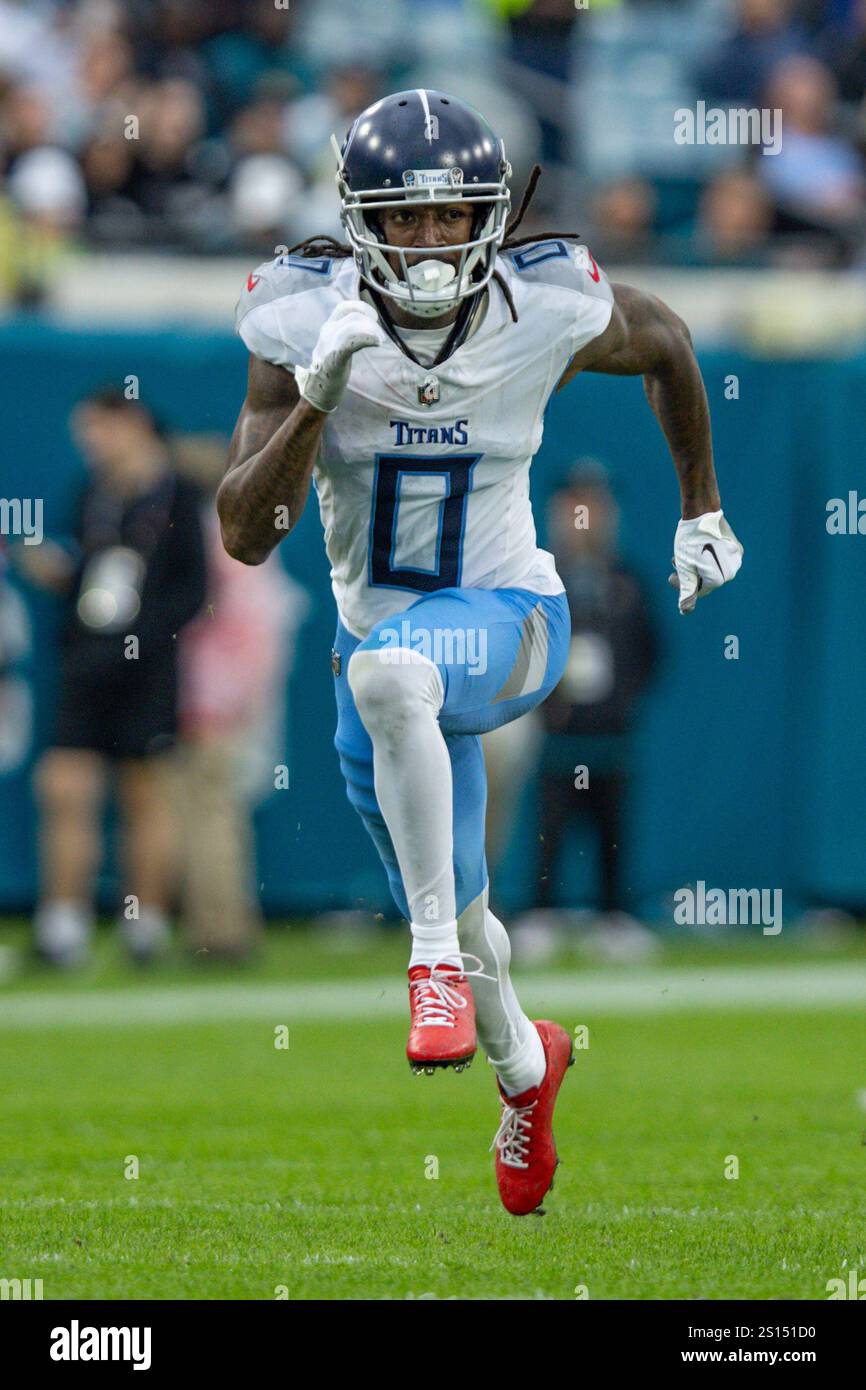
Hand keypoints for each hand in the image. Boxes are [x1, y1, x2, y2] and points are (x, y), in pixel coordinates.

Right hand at [294, 299, 386, 413]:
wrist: (318, 392)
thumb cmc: (332, 370)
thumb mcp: (337, 347)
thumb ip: (346, 335)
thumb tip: (366, 327)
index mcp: (328, 328)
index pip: (344, 307)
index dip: (361, 308)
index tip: (373, 318)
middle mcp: (327, 333)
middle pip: (353, 316)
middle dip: (372, 323)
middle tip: (381, 337)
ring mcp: (329, 345)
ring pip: (353, 326)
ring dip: (372, 331)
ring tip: (380, 341)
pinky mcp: (334, 358)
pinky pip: (352, 341)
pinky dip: (368, 339)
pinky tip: (377, 343)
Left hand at [668, 509, 742, 614]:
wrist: (702, 511)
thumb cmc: (690, 540)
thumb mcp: (684, 566)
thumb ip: (686, 589)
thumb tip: (685, 611)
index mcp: (720, 577)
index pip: (700, 590)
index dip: (683, 585)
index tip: (671, 576)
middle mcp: (733, 570)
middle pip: (707, 580)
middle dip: (689, 574)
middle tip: (675, 562)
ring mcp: (736, 558)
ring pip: (713, 569)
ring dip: (696, 565)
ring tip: (682, 554)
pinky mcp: (736, 547)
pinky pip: (719, 559)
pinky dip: (706, 557)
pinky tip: (696, 548)